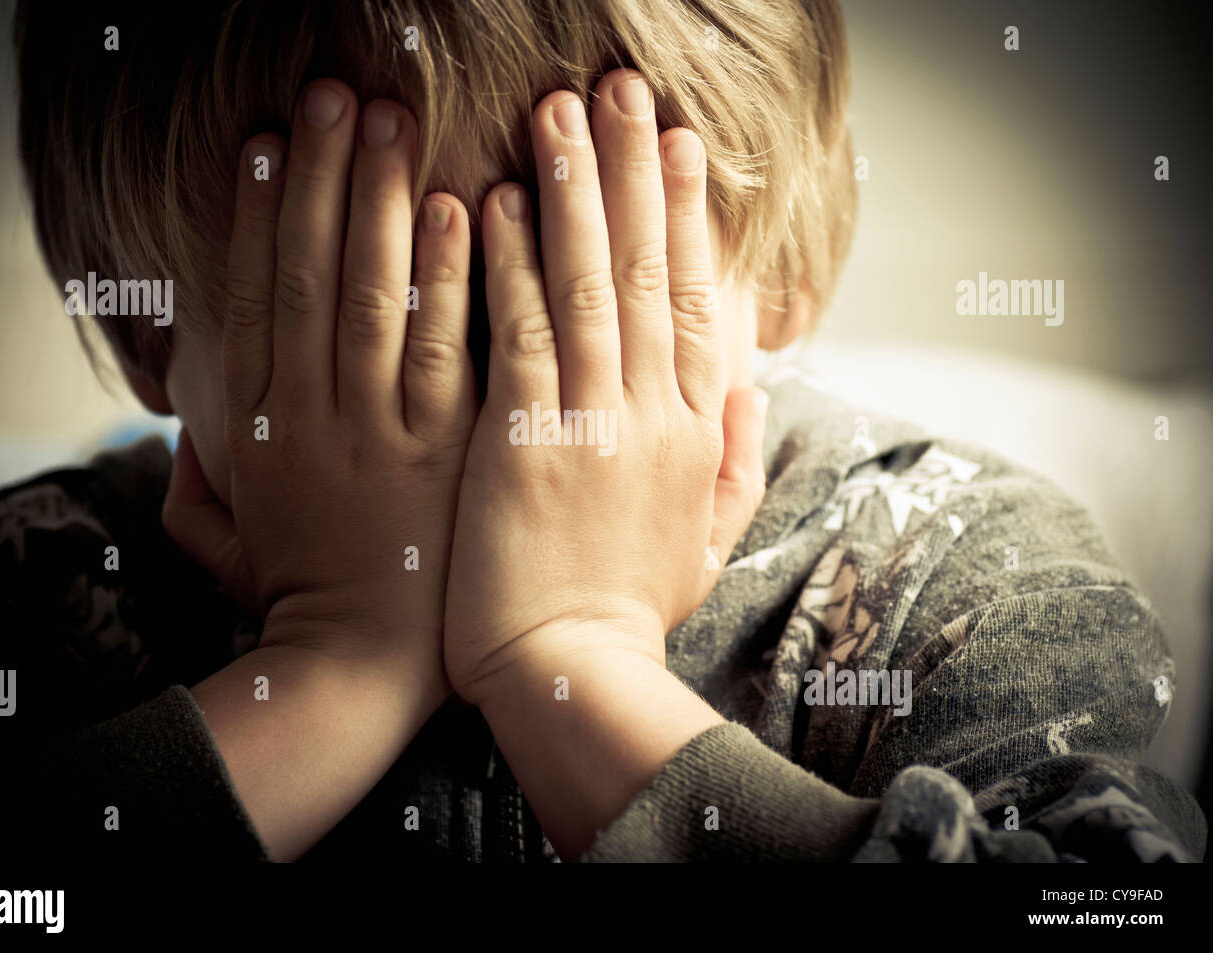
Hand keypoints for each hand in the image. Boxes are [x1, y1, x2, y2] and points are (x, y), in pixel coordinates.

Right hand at [163, 79, 475, 688]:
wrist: (365, 668)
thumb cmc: (295, 596)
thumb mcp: (217, 538)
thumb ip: (195, 475)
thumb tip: (187, 427)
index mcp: (258, 424)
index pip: (255, 296)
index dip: (256, 214)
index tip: (264, 145)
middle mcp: (314, 411)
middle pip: (311, 272)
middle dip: (321, 178)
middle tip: (334, 98)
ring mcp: (383, 427)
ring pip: (375, 293)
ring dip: (383, 201)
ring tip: (392, 123)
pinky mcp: (449, 448)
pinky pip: (448, 347)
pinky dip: (452, 277)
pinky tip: (461, 209)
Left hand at [443, 70, 767, 705]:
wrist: (570, 674)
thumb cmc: (629, 610)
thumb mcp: (711, 540)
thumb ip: (739, 460)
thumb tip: (757, 387)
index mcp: (696, 432)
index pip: (697, 303)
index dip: (688, 219)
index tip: (681, 148)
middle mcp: (652, 413)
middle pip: (649, 271)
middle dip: (635, 172)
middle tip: (623, 88)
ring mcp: (590, 422)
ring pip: (589, 283)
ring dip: (574, 191)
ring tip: (561, 110)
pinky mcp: (523, 440)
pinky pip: (520, 332)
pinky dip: (508, 263)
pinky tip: (492, 200)